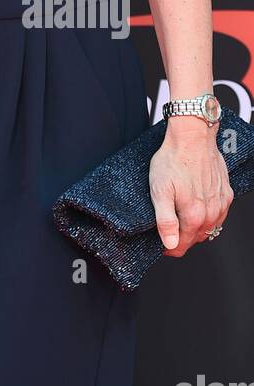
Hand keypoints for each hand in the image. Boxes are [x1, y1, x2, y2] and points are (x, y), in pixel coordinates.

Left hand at [149, 120, 232, 255]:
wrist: (192, 137)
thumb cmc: (174, 160)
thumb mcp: (160, 190)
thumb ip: (165, 221)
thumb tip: (170, 243)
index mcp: (194, 214)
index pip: (183, 244)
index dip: (170, 248)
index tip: (162, 246)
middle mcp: (211, 212)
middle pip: (196, 238)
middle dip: (182, 239)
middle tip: (169, 231)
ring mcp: (221, 203)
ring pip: (209, 227)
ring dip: (196, 228)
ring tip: (181, 220)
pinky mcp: (226, 193)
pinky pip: (219, 214)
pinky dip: (208, 216)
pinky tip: (198, 207)